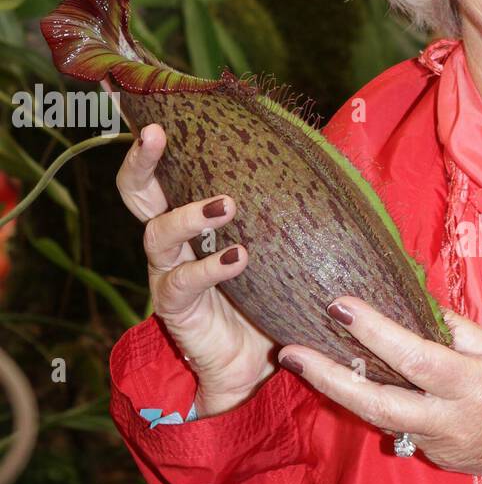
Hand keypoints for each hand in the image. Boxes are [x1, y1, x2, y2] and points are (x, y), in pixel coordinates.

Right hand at [115, 122, 277, 416]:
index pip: (167, 174)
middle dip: (142, 161)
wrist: (256, 370)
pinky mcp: (178, 309)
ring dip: (189, 215)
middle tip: (158, 134)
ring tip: (225, 204)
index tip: (160, 113)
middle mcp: (173, 244)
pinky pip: (183, 283)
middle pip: (138, 194)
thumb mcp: (282, 252)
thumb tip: (339, 167)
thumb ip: (292, 215)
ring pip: (158, 235)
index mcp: (194, 222)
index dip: (156, 145)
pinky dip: (210, 267)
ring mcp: (170, 275)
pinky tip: (238, 257)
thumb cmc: (270, 301)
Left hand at [277, 297, 481, 483]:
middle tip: (288, 352)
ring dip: (341, 391)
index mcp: (476, 387)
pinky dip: (376, 403)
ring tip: (306, 362)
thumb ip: (460, 333)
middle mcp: (453, 421)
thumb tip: (418, 306)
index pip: (413, 357)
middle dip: (328, 378)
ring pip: (381, 418)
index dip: (373, 332)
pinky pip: (401, 427)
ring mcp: (443, 446)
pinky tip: (355, 381)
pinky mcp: (440, 459)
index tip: (339, 306)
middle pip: (377, 402)